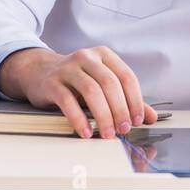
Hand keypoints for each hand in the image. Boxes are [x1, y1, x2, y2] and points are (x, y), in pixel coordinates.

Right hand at [0, 46, 159, 138]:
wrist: (39, 71)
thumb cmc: (76, 79)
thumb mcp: (102, 84)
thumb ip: (126, 98)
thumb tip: (151, 116)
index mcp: (104, 55)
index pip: (126, 76)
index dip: (135, 100)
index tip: (137, 120)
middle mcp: (87, 57)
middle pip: (110, 83)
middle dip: (120, 109)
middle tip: (123, 129)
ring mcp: (68, 68)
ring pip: (91, 91)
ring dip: (102, 115)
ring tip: (107, 134)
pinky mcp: (52, 82)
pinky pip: (68, 101)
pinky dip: (78, 118)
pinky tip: (85, 132)